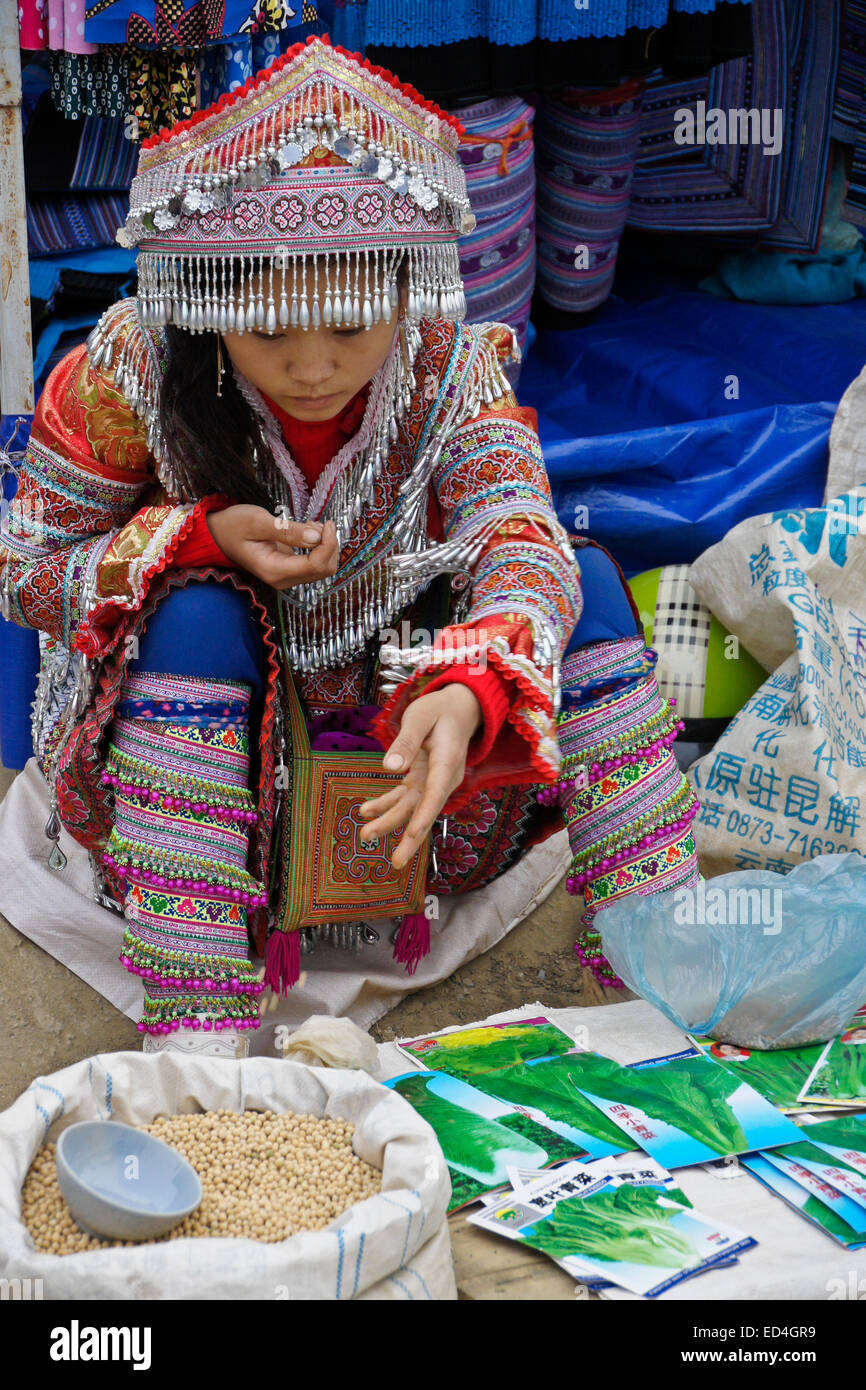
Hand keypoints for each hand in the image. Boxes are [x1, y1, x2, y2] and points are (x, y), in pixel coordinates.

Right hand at [207, 505, 338, 590]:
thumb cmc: (233, 525)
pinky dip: (319, 545)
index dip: (328, 544)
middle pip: (324, 569)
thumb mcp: (257, 522)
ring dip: (324, 544)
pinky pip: (316, 562)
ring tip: (307, 524)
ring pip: (323, 566)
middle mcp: (283, 579)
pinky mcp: (290, 569)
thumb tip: (316, 536)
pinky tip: (306, 530)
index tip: (328, 523)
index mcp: (274, 570)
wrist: (218, 533)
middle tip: (315, 522)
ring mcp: (288, 575)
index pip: (316, 565)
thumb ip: (287, 531)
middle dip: (328, 544)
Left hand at [359, 684, 481, 870]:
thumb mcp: (420, 716)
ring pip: (411, 809)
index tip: (413, 835)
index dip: (424, 816)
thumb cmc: (440, 710)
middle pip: (423, 811)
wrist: (459, 709)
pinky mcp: (423, 780)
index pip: (435, 794)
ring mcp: (433, 781)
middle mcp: (443, 778)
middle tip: (395, 863)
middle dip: (408, 837)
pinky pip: (404, 798)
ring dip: (389, 822)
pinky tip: (366, 811)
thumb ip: (406, 740)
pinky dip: (386, 804)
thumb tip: (388, 768)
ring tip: (365, 835)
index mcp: (446, 763)